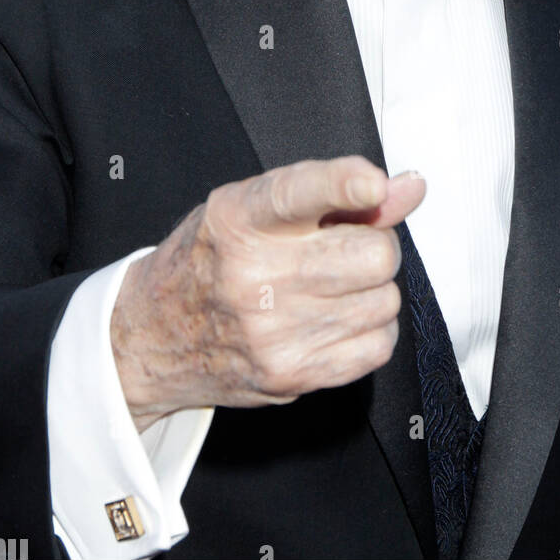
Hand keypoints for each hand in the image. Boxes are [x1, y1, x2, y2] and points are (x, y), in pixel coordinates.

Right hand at [109, 157, 424, 431]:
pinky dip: (371, 328)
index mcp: (240, 218)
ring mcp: (273, 332)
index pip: (298, 192)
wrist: (154, 335)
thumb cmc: (212, 259)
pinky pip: (378, 345)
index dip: (343, 184)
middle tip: (345, 246)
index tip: (373, 184)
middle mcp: (254, 274)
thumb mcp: (253, 207)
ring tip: (331, 285)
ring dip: (372, 289)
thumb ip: (332, 193)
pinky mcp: (291, 374)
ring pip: (384, 299)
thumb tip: (406, 187)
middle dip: (375, 244)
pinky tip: (336, 317)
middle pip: (373, 254)